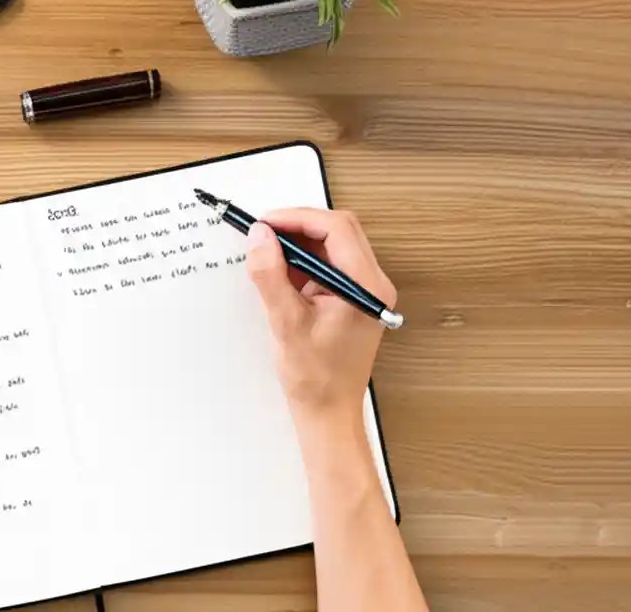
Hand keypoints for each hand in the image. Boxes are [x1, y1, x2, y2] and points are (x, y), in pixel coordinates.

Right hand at [245, 209, 396, 420]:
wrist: (329, 411)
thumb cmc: (316, 378)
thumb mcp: (286, 323)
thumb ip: (271, 276)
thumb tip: (258, 237)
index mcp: (365, 287)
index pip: (336, 229)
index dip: (297, 219)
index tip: (265, 223)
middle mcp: (372, 284)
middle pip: (338, 230)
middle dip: (297, 227)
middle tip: (263, 234)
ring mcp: (363, 290)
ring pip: (332, 245)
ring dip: (299, 245)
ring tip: (267, 257)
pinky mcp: (351, 298)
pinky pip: (329, 265)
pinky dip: (303, 263)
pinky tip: (280, 276)